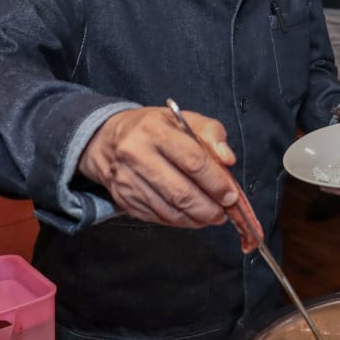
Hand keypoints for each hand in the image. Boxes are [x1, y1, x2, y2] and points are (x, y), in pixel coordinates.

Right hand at [77, 107, 236, 227]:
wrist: (108, 140)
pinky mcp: (123, 199)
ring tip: (212, 215)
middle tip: (225, 211)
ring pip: (170, 210)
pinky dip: (180, 221)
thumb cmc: (153, 129)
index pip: (193, 161)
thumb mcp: (183, 118)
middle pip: (181, 193)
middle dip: (209, 208)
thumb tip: (228, 159)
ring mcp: (127, 180)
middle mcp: (135, 155)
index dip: (216, 182)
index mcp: (154, 130)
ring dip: (197, 218)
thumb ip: (211, 133)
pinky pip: (158, 217)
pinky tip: (192, 216)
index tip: (231, 194)